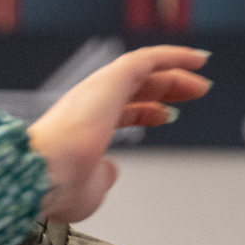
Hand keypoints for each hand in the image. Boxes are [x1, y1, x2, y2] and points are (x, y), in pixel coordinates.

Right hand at [27, 46, 209, 223]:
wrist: (42, 173)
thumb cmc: (59, 186)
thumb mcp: (91, 189)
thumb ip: (104, 177)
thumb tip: (112, 170)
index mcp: (83, 129)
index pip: (121, 111)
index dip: (147, 112)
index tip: (169, 116)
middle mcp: (88, 105)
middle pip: (135, 88)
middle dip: (167, 89)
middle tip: (196, 91)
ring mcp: (97, 91)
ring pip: (142, 71)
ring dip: (174, 73)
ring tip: (202, 78)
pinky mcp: (109, 79)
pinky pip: (146, 59)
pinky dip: (173, 56)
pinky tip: (197, 60)